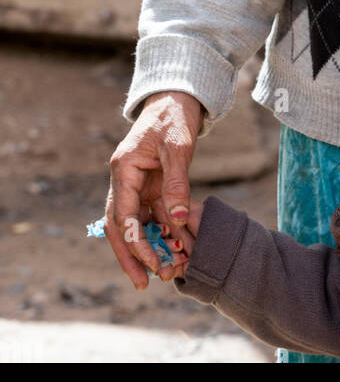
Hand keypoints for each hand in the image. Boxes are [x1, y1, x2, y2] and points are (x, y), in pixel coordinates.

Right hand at [104, 91, 203, 289]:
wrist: (178, 98)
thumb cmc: (174, 117)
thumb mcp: (178, 148)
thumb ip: (177, 184)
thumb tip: (178, 221)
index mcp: (123, 169)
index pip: (122, 215)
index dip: (134, 242)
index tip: (150, 263)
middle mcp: (125, 180)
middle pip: (119, 227)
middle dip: (130, 256)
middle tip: (144, 284)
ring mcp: (137, 184)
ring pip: (136, 225)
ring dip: (150, 248)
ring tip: (167, 272)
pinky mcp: (151, 186)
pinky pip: (154, 215)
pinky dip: (164, 233)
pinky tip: (178, 250)